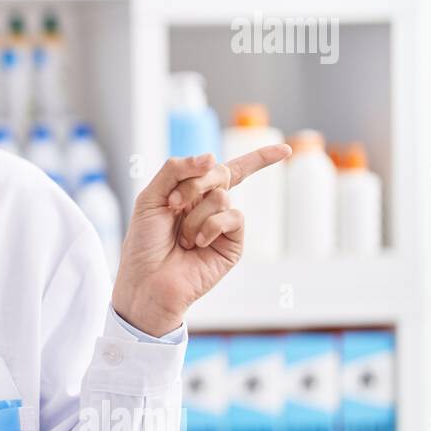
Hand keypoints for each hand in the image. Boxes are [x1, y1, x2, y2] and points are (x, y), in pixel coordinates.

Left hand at [112, 146, 291, 336]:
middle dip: (193, 184)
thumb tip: (212, 157)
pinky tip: (198, 244)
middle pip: (221, 173)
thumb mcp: (150, 197)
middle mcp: (210, 207)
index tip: (286, 150)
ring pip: (222, 196)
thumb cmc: (144, 243)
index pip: (227, 170)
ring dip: (195, 215)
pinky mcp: (233, 244)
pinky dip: (211, 226)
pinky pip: (233, 217)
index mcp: (192, 193)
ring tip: (182, 238)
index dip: (258, 159)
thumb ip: (174, 170)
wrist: (146, 280)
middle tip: (172, 205)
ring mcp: (223, 225)